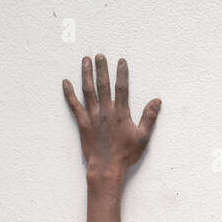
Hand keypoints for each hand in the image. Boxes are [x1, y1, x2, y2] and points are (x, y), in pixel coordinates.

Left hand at [63, 54, 160, 180]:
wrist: (107, 167)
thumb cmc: (126, 154)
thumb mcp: (143, 137)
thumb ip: (149, 117)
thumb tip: (157, 101)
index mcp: (121, 113)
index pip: (122, 88)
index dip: (122, 73)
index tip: (121, 61)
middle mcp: (106, 111)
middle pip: (103, 85)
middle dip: (102, 69)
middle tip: (100, 55)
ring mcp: (93, 116)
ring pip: (88, 91)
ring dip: (86, 74)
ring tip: (85, 61)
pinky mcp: (83, 123)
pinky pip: (74, 105)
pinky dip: (69, 93)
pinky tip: (65, 82)